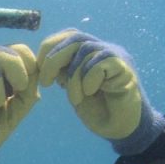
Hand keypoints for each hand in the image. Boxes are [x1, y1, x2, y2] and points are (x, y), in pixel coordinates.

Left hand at [37, 29, 163, 152]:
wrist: (121, 128)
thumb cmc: (97, 109)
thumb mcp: (73, 89)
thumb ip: (62, 73)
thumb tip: (45, 61)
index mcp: (91, 52)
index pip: (70, 35)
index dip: (50, 46)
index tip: (39, 68)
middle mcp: (104, 50)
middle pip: (76, 38)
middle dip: (54, 59)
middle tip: (46, 82)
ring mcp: (116, 57)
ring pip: (87, 51)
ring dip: (73, 77)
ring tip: (75, 98)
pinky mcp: (126, 69)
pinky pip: (102, 63)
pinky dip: (89, 79)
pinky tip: (90, 92)